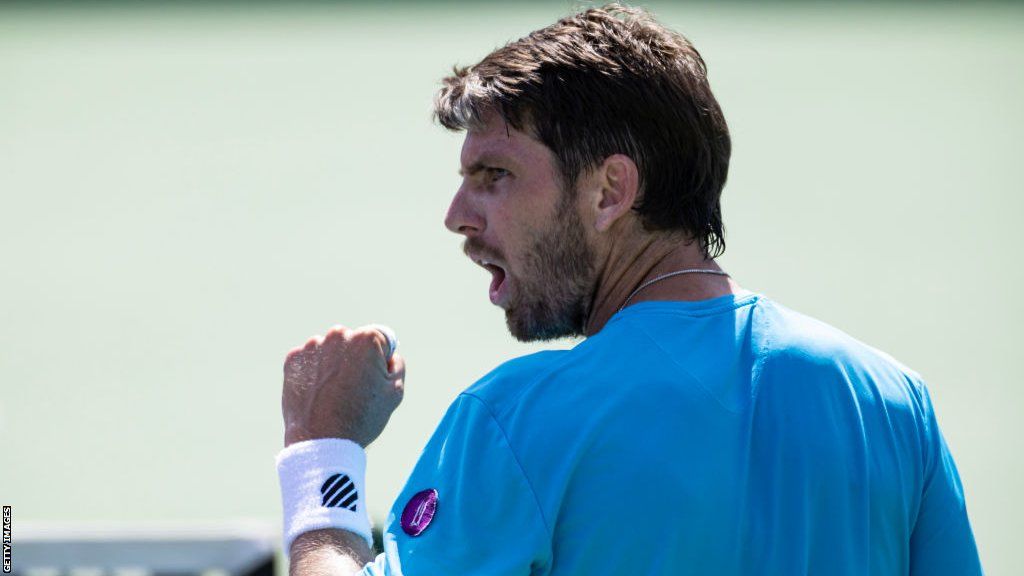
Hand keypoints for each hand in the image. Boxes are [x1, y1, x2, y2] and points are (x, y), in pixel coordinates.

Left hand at [282, 325, 404, 447]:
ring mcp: (312, 346)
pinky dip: (314, 372)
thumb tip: (390, 355)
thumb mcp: (394, 392)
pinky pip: (310, 360)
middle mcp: (338, 335)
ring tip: (334, 394)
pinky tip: (318, 393)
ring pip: (330, 350)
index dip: (381, 360)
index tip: (373, 379)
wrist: (321, 442)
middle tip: (354, 388)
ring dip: (333, 364)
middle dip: (355, 358)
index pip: (381, 338)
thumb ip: (397, 364)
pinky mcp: (293, 359)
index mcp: (366, 339)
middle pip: (353, 340)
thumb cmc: (361, 418)